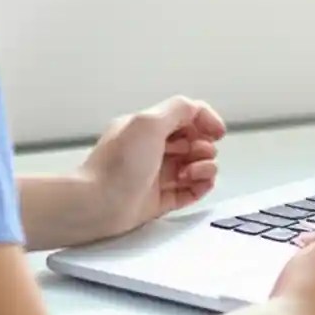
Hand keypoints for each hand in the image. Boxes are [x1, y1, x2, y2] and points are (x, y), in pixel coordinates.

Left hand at [79, 96, 226, 237]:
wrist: (97, 205)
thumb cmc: (118, 164)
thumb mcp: (149, 122)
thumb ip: (178, 109)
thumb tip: (199, 111)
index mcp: (148, 128)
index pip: (186, 117)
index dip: (205, 121)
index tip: (217, 133)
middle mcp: (153, 149)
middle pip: (195, 142)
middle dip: (204, 147)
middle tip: (197, 154)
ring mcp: (157, 175)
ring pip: (196, 166)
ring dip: (204, 167)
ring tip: (190, 173)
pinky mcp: (160, 200)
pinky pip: (191, 191)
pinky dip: (202, 187)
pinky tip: (199, 185)